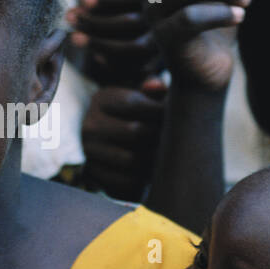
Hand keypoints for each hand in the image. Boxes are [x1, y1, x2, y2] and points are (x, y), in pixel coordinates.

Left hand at [67, 0, 158, 85]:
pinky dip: (109, 61)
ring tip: (74, 36)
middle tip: (71, 15)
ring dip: (98, 43)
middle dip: (96, 21)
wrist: (115, 12)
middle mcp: (162, 14)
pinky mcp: (151, 62)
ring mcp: (160, 40)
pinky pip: (132, 68)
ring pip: (133, 48)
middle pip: (132, 22)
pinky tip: (93, 54)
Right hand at [81, 77, 166, 199]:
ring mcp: (90, 150)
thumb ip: (154, 90)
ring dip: (155, 160)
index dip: (161, 111)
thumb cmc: (136, 114)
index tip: (177, 117)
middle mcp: (90, 125)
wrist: (110, 141)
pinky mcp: (93, 174)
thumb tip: (156, 86)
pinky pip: (123, 181)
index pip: (134, 104)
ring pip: (131, 159)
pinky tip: (156, 173)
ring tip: (171, 157)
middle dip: (160, 136)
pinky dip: (144, 180)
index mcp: (102, 100)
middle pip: (134, 131)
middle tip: (180, 139)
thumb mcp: (143, 96)